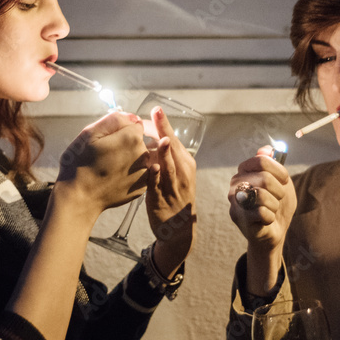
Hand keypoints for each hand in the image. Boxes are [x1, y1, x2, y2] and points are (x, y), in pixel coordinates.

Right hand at [55, 111, 148, 215]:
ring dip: (128, 158)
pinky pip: (139, 172)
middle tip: (104, 155)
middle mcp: (143, 154)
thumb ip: (114, 119)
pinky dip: (130, 173)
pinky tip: (114, 177)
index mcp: (132, 138)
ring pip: (139, 156)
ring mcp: (144, 172)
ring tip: (108, 168)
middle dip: (124, 144)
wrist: (79, 198)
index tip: (106, 140)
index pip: (134, 123)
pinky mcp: (143, 186)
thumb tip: (131, 116)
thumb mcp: (89, 133)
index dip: (119, 130)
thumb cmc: (80, 165)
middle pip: (138, 140)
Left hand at [145, 106, 196, 273]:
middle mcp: (182, 172)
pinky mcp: (163, 199)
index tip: (157, 109)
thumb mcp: (177, 175)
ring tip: (160, 139)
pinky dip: (156, 176)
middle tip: (156, 113)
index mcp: (186, 163)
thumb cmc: (175, 197)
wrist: (179, 229)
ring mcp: (173, 186)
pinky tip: (153, 167)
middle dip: (164, 130)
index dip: (165, 124)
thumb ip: (167, 158)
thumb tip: (154, 137)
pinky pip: (159, 185)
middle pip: (172, 148)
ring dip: (164, 152)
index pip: (175, 140)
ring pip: (169, 166)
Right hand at [227, 146, 295, 251]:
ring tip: (271, 210)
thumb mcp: (280, 181)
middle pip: (264, 178)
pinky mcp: (239, 218)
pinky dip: (270, 217)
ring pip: (262, 195)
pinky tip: (266, 220)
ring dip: (275, 205)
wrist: (276, 230)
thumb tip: (267, 149)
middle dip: (279, 191)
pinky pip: (262, 212)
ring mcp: (235, 201)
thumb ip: (273, 163)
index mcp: (244, 171)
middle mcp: (236, 184)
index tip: (284, 180)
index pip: (262, 160)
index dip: (279, 171)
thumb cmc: (277, 204)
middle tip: (277, 200)